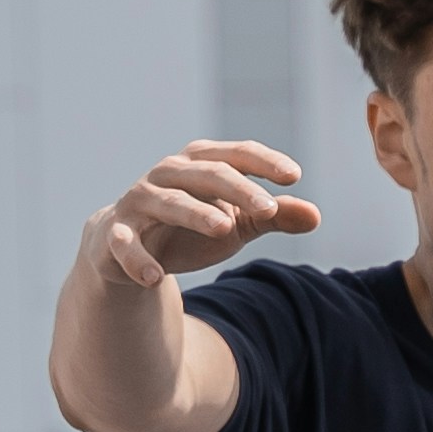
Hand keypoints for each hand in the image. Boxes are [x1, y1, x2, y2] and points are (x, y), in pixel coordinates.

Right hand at [88, 141, 318, 290]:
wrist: (127, 249)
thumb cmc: (189, 228)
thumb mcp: (236, 223)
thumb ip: (271, 217)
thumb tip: (315, 215)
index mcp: (200, 165)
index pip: (235, 154)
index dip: (263, 161)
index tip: (294, 175)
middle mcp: (168, 174)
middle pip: (207, 174)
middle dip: (239, 189)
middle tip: (268, 210)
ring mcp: (140, 201)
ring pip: (168, 200)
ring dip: (195, 213)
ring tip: (225, 229)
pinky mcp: (117, 234)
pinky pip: (124, 244)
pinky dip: (136, 259)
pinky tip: (154, 277)